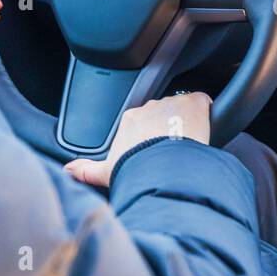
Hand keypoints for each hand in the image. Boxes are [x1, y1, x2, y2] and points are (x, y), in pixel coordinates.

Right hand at [65, 93, 212, 186]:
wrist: (163, 167)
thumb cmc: (135, 169)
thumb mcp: (107, 174)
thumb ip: (86, 171)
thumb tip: (67, 171)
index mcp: (130, 121)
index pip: (144, 123)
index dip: (153, 136)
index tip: (159, 150)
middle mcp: (150, 107)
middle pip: (163, 115)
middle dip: (170, 129)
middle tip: (177, 151)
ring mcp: (173, 103)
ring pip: (183, 109)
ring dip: (188, 123)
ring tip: (193, 145)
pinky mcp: (195, 102)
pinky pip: (204, 102)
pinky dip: (207, 113)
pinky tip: (208, 130)